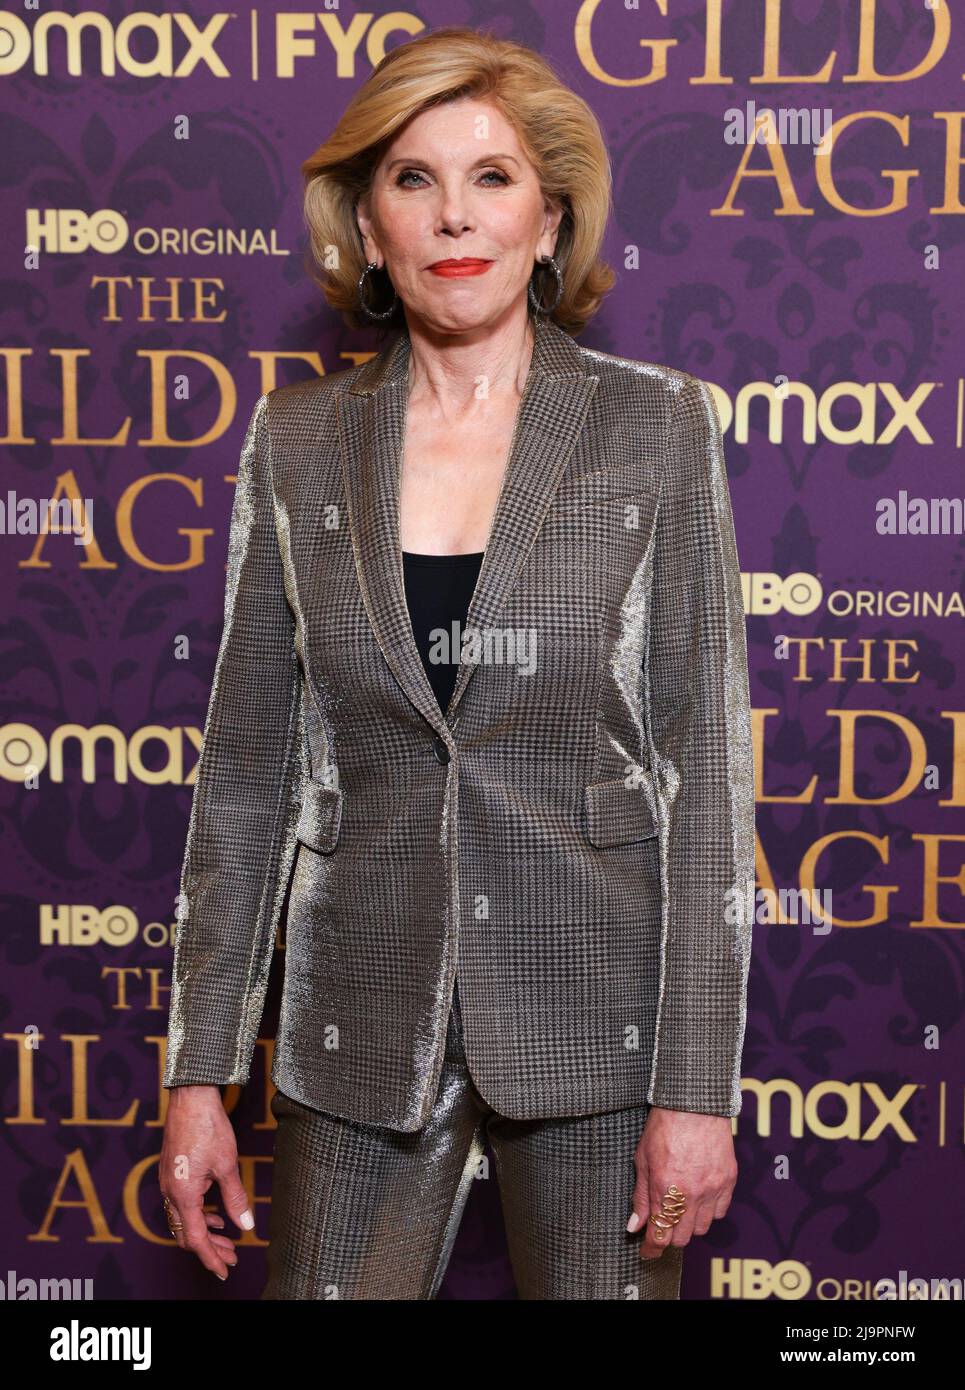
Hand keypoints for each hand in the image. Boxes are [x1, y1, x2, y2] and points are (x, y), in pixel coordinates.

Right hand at [159, 1084, 253, 1280]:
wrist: (191, 1097)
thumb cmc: (208, 1127)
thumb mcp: (227, 1165)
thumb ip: (235, 1198)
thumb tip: (245, 1225)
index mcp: (183, 1194)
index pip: (195, 1239)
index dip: (210, 1257)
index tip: (224, 1270)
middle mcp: (170, 1192)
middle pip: (186, 1233)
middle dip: (208, 1248)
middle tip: (230, 1257)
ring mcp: (168, 1182)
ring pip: (183, 1220)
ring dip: (204, 1231)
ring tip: (226, 1239)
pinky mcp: (171, 1172)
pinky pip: (181, 1204)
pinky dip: (198, 1215)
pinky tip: (215, 1215)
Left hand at [628, 1106, 736, 1259]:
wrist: (694, 1103)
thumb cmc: (664, 1126)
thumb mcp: (642, 1160)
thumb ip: (641, 1196)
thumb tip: (635, 1224)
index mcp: (665, 1189)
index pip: (659, 1235)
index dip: (651, 1249)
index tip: (647, 1252)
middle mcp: (690, 1194)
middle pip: (681, 1237)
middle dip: (669, 1235)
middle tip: (663, 1225)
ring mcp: (712, 1189)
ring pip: (701, 1228)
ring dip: (689, 1224)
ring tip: (680, 1208)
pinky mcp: (728, 1181)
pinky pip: (720, 1212)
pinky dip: (708, 1211)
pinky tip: (699, 1198)